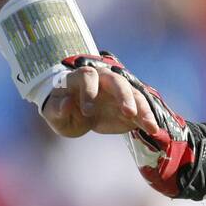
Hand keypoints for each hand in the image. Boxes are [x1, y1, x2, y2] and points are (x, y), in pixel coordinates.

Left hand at [41, 54, 161, 137]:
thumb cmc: (60, 109)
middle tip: (128, 112)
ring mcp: (118, 92)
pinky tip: (153, 129)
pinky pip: (140, 110)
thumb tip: (66, 104)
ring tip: (150, 125)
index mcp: (81, 77)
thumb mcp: (52, 112)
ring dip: (142, 109)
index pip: (88, 76)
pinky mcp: (128, 106)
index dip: (89, 91)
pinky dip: (147, 119)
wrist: (73, 113)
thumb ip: (57, 109)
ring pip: (134, 95)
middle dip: (124, 95)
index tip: (87, 111)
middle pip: (118, 81)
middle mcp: (103, 80)